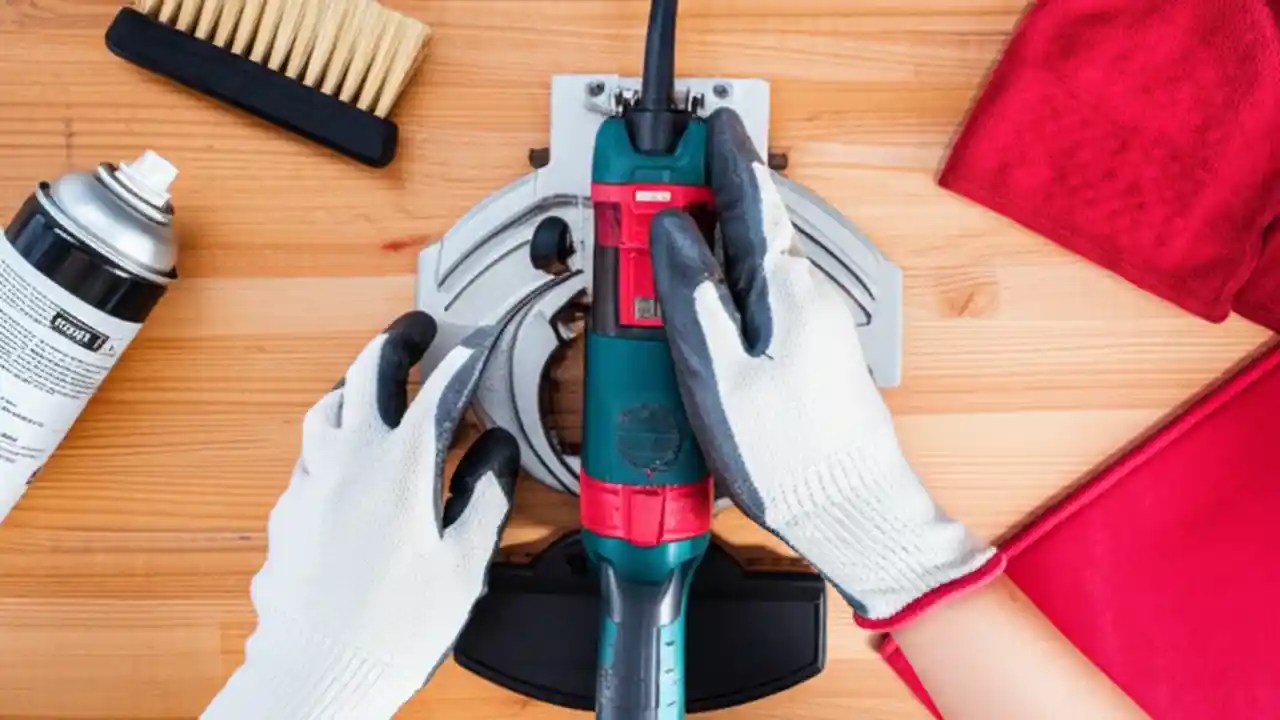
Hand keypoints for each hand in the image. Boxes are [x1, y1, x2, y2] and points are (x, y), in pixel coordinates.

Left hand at [204, 312, 518, 718]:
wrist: (318, 672)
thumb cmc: (394, 627)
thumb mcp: (463, 563)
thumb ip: (484, 496)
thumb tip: (496, 451)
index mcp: (398, 468)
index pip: (436, 389)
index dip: (461, 357)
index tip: (474, 342)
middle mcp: (346, 463)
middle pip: (364, 373)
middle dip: (395, 341)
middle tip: (415, 329)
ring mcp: (309, 484)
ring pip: (326, 408)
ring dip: (354, 384)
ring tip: (374, 384)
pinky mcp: (288, 512)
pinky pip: (309, 455)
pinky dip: (333, 438)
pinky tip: (349, 460)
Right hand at [651, 109, 1002, 629]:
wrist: (851, 509)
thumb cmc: (792, 456)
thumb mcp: (719, 375)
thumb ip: (693, 298)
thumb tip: (672, 236)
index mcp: (788, 289)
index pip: (752, 198)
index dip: (720, 158)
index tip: (696, 130)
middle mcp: (808, 297)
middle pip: (748, 228)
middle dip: (703, 200)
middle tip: (656, 187)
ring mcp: (811, 323)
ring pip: (750, 265)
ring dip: (708, 248)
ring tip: (663, 245)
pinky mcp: (808, 351)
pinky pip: (757, 300)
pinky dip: (722, 289)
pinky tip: (698, 306)